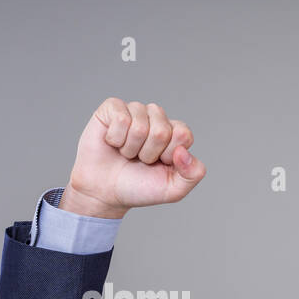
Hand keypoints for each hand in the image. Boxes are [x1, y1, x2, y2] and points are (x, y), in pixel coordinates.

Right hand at [59, 97, 205, 217]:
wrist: (105, 191)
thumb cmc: (140, 187)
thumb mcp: (174, 190)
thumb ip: (193, 174)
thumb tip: (183, 151)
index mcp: (176, 134)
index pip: (183, 134)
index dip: (170, 155)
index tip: (160, 163)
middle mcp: (158, 118)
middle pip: (161, 131)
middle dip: (149, 154)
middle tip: (140, 160)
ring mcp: (136, 111)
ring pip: (140, 126)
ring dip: (131, 148)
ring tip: (127, 153)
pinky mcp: (113, 107)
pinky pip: (120, 118)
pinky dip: (115, 138)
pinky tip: (113, 143)